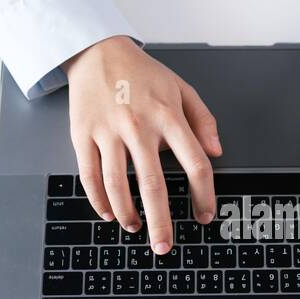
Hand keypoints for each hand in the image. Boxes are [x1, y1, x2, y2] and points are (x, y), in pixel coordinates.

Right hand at [63, 36, 221, 253]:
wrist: (97, 52)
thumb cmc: (142, 73)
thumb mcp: (181, 88)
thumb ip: (204, 120)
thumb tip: (216, 152)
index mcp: (168, 116)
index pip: (194, 163)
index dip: (203, 194)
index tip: (204, 215)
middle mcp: (139, 126)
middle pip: (153, 184)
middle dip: (160, 222)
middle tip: (164, 246)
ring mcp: (109, 131)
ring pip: (117, 184)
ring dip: (127, 214)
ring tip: (135, 228)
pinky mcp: (82, 135)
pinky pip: (89, 175)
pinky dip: (98, 200)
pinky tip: (108, 213)